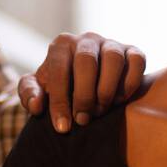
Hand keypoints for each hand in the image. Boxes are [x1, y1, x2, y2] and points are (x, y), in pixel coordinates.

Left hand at [18, 32, 145, 132]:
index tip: (63, 126)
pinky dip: (129, 84)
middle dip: (84, 96)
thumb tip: (36, 106)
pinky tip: (118, 101)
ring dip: (106, 90)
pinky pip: (136, 61)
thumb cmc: (61, 86)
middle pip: (86, 61)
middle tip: (83, 120)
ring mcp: (111, 43)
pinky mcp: (133, 52)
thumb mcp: (40, 89)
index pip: (58, 68)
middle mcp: (87, 39)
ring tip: (100, 111)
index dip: (59, 100)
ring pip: (113, 59)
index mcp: (61, 45)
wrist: (86, 81)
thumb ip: (29, 94)